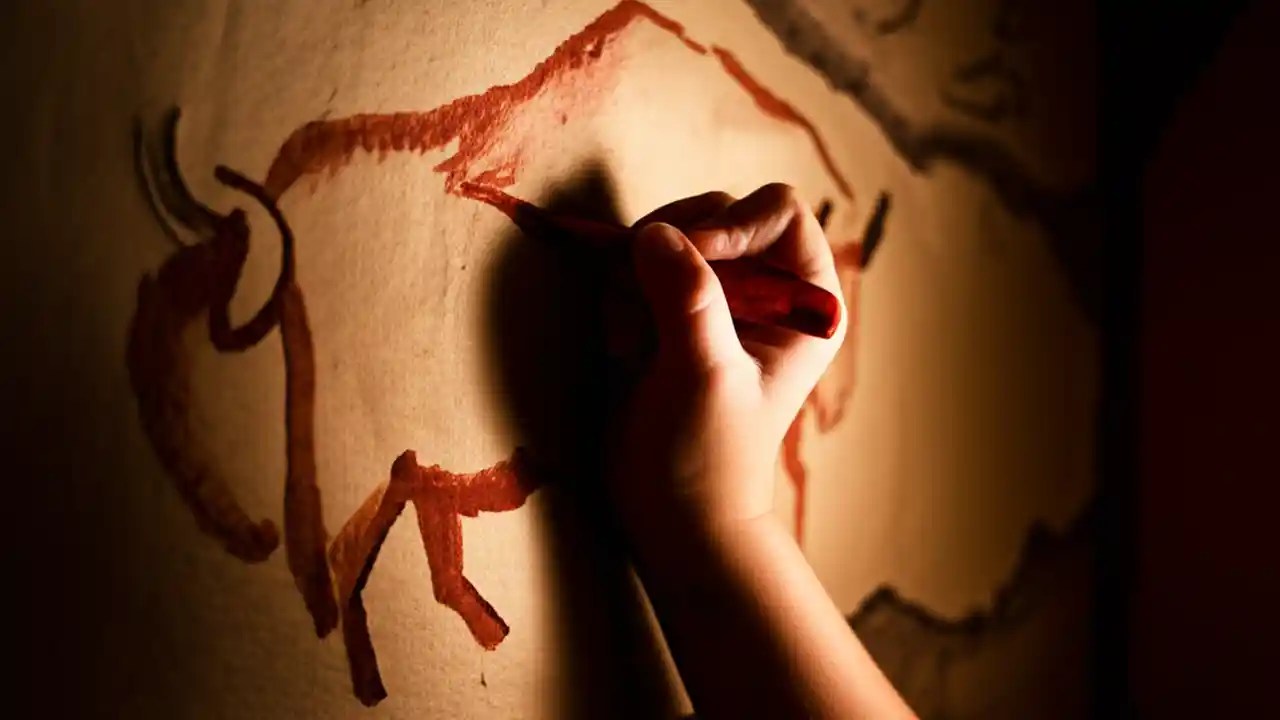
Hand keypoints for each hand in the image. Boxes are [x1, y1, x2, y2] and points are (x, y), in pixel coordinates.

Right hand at [608, 184, 845, 541]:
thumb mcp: (706, 376)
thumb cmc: (708, 458)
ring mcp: (717, 298)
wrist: (672, 514)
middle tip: (641, 309)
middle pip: (716, 212)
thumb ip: (689, 300)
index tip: (688, 258)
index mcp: (807, 301)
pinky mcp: (669, 311)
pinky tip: (623, 350)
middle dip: (670, 251)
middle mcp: (767, 290)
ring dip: (635, 279)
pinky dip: (619, 296)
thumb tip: (654, 233)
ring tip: (631, 343)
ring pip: (667, 235)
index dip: (730, 223)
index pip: (778, 211)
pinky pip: (635, 267)